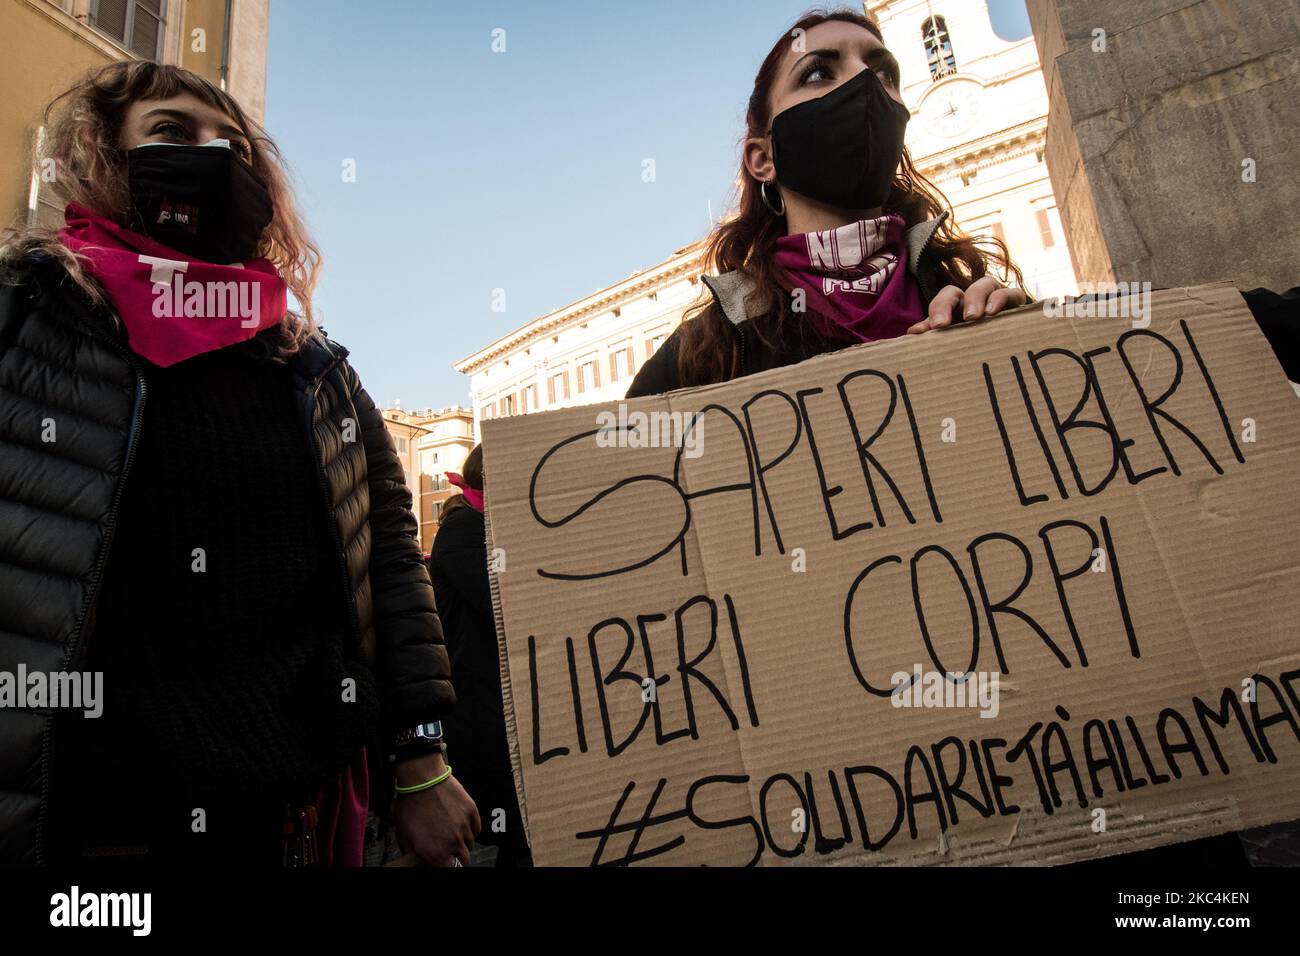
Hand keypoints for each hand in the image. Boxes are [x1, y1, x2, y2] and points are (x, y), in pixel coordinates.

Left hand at [392, 752, 480, 865]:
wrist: (422, 780)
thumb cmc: (412, 805)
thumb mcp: (404, 836)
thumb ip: (415, 854)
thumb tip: (421, 860)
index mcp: (436, 852)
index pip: (450, 870)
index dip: (446, 865)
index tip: (442, 861)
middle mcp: (454, 842)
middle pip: (463, 860)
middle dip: (455, 856)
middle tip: (447, 847)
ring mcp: (465, 827)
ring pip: (470, 843)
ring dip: (462, 841)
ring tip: (451, 831)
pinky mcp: (472, 812)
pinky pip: (477, 829)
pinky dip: (471, 829)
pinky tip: (460, 823)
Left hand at [907, 275, 1028, 334]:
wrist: (1012, 346)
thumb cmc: (978, 342)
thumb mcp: (956, 339)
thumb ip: (934, 335)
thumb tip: (913, 333)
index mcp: (955, 308)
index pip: (942, 301)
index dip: (936, 310)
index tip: (933, 328)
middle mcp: (972, 299)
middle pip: (955, 291)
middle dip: (945, 305)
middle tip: (942, 325)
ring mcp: (995, 297)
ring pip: (984, 284)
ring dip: (975, 298)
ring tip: (972, 317)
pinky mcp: (1016, 302)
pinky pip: (1012, 293)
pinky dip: (1002, 298)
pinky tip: (993, 313)